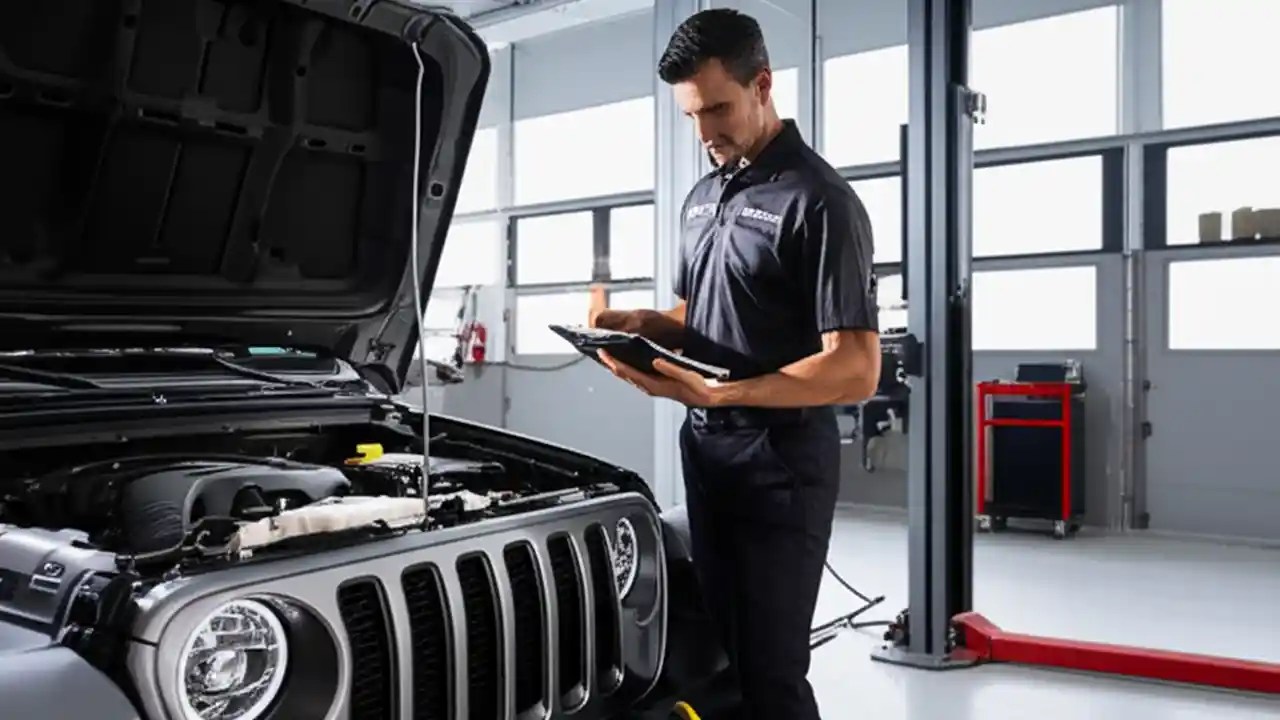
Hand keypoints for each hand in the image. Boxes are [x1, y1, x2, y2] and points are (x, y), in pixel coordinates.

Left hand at [598, 351, 720, 406]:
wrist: (707, 396)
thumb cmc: (698, 387)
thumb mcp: (686, 375)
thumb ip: (670, 369)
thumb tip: (655, 361)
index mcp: (654, 385)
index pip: (628, 372)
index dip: (614, 362)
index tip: (604, 353)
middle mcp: (650, 387)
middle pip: (624, 374)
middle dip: (611, 363)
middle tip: (600, 352)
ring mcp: (652, 387)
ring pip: (628, 376)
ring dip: (617, 366)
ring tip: (608, 355)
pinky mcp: (656, 385)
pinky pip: (636, 376)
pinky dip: (627, 369)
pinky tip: (625, 362)